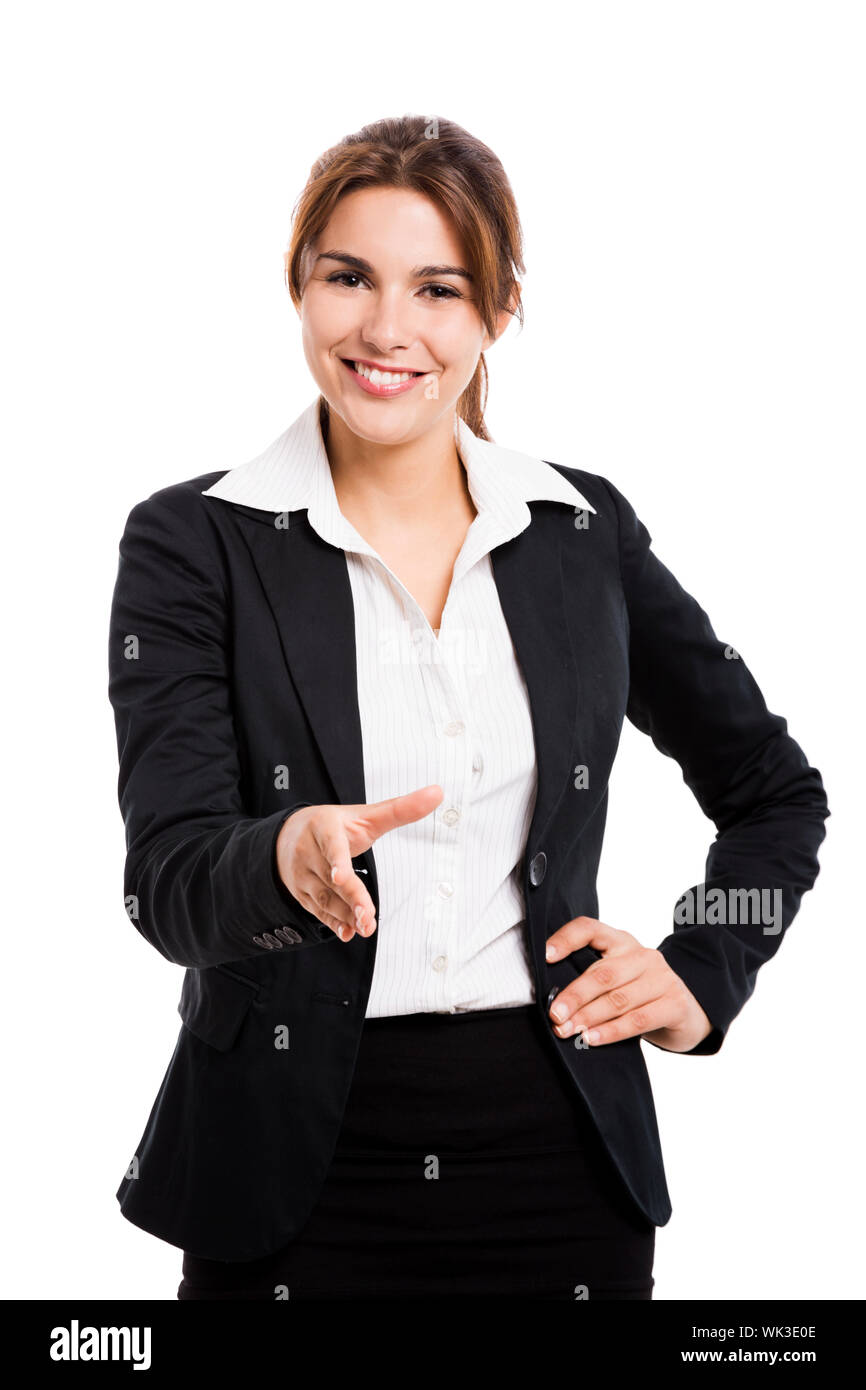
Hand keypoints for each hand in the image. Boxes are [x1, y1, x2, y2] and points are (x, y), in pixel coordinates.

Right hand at [275, 785, 443, 940]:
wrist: (288, 836)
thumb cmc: (334, 825)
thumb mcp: (365, 815)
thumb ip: (401, 808)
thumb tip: (438, 793)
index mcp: (324, 827)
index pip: (332, 845)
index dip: (337, 861)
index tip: (341, 877)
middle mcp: (309, 851)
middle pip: (331, 879)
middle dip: (351, 899)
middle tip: (368, 918)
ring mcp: (302, 874)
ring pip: (324, 898)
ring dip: (345, 915)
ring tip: (366, 926)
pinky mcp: (301, 894)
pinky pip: (317, 910)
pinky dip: (333, 923)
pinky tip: (347, 932)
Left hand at [545, 915, 713, 1052]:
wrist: (684, 1012)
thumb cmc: (637, 995)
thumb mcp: (616, 978)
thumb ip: (591, 979)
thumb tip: (552, 1002)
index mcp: (621, 941)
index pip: (590, 929)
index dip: (566, 939)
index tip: (545, 957)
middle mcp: (642, 955)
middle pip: (602, 973)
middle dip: (575, 996)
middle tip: (555, 1015)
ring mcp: (661, 978)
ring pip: (618, 999)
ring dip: (588, 1017)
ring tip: (567, 1031)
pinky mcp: (675, 1004)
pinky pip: (638, 1020)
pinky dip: (611, 1031)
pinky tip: (593, 1039)